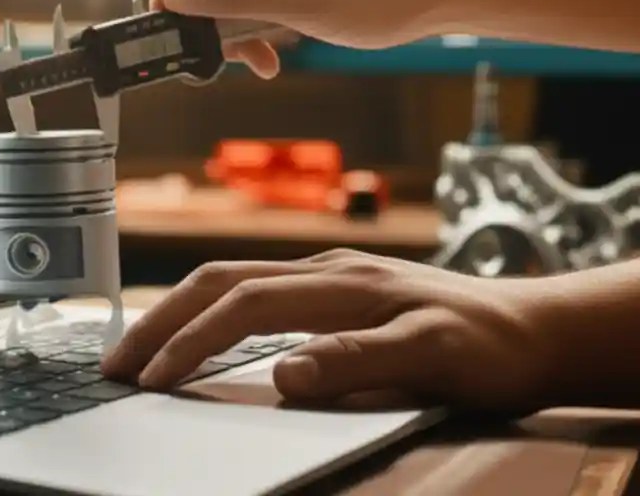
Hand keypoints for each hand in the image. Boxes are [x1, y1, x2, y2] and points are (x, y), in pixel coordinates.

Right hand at [100, 250, 558, 410]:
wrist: (536, 327)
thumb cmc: (492, 347)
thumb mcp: (438, 358)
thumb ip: (361, 361)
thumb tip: (283, 373)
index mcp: (344, 283)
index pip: (243, 305)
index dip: (190, 340)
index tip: (151, 380)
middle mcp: (326, 269)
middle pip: (217, 280)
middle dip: (158, 319)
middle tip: (113, 363)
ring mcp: (327, 274)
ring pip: (228, 280)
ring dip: (175, 312)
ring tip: (137, 350)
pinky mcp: (331, 288)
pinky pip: (249, 290)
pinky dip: (206, 312)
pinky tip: (196, 334)